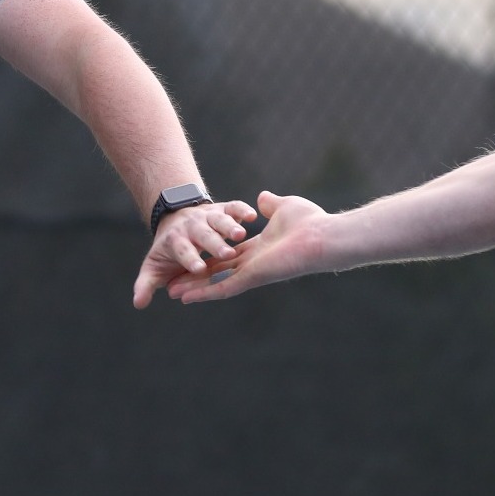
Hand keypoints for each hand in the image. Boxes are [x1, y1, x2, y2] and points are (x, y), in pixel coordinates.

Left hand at [130, 199, 257, 307]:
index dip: (190, 259)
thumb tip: (138, 303)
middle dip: (215, 243)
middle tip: (228, 253)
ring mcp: (207, 216)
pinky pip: (232, 207)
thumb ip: (146, 284)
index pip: (183, 251)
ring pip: (220, 219)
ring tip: (242, 234)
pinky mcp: (221, 209)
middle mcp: (192, 227)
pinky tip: (252, 215)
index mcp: (175, 241)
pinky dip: (242, 209)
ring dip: (230, 226)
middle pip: (204, 234)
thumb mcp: (153, 267)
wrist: (174, 219)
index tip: (199, 269)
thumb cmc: (168, 251)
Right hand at [166, 190, 330, 304]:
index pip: (229, 257)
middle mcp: (254, 265)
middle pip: (219, 273)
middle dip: (196, 278)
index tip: (192, 260)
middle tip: (173, 283)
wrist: (322, 236)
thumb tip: (262, 198)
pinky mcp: (253, 279)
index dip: (209, 258)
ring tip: (172, 293)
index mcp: (260, 250)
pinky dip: (204, 293)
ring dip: (194, 289)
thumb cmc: (309, 222)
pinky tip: (185, 297)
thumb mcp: (283, 206)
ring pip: (217, 284)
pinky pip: (223, 288)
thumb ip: (270, 204)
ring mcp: (253, 274)